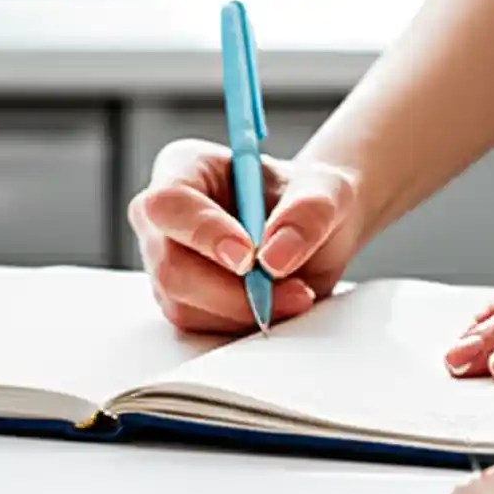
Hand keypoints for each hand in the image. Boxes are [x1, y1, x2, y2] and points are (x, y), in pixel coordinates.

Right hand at [128, 139, 360, 332]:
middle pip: (170, 265)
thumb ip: (309, 212)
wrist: (315, 233)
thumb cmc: (310, 199)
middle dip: (231, 289)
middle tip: (290, 289)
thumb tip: (274, 256)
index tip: (249, 257)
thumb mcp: (328, 189)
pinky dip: (243, 324)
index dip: (203, 233)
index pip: (168, 203)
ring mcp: (167, 262)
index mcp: (185, 167)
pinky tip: (275, 305)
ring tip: (295, 293)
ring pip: (183, 304)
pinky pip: (200, 326)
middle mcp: (165, 217)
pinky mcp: (182, 300)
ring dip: (244, 310)